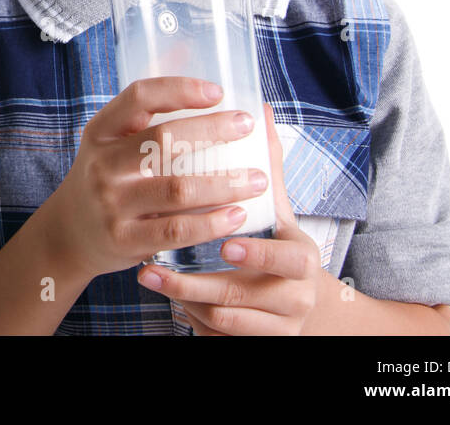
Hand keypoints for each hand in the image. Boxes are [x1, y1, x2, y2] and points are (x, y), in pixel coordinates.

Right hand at [47, 77, 270, 280]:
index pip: (139, 97)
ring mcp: (111, 203)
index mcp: (101, 132)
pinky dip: (212, 222)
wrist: (69, 234)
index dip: (179, 90)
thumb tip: (202, 76)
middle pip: (164, 140)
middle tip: (248, 126)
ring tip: (258, 179)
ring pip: (178, 188)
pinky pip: (177, 229)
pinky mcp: (124, 238)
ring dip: (226, 182)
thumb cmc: (106, 180)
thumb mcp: (110, 144)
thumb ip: (147, 118)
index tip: (217, 92)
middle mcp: (102, 164)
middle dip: (213, 130)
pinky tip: (237, 215)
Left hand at [135, 102, 321, 334]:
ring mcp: (277, 326)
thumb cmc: (277, 242)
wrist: (294, 302)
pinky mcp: (257, 342)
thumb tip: (261, 107)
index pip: (288, 258)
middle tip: (153, 263)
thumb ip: (267, 162)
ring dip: (182, 297)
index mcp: (302, 257)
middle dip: (196, 281)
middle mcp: (296, 296)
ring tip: (146, 276)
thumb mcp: (277, 209)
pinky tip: (162, 296)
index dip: (258, 253)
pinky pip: (218, 334)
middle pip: (244, 294)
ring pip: (223, 318)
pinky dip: (190, 318)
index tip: (224, 243)